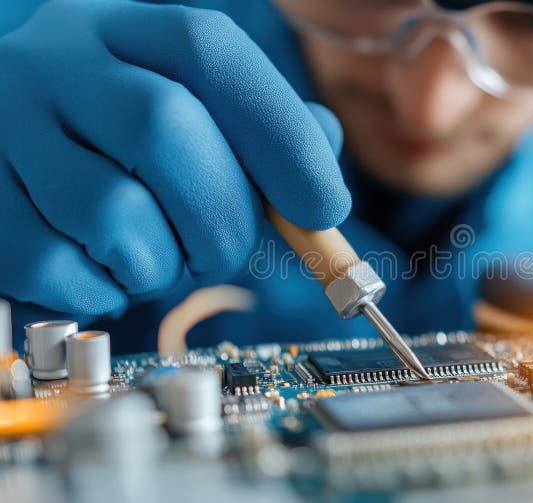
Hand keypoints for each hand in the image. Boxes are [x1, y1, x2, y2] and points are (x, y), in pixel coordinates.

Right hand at [0, 0, 349, 314]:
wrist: (1, 133)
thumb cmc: (117, 135)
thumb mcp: (183, 103)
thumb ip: (258, 126)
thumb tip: (321, 169)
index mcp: (125, 31)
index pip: (210, 53)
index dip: (281, 135)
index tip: (324, 208)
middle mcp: (56, 64)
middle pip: (165, 128)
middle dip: (221, 215)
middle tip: (222, 248)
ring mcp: (4, 129)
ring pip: (112, 212)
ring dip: (161, 263)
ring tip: (153, 256)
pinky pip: (57, 269)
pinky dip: (104, 292)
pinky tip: (103, 270)